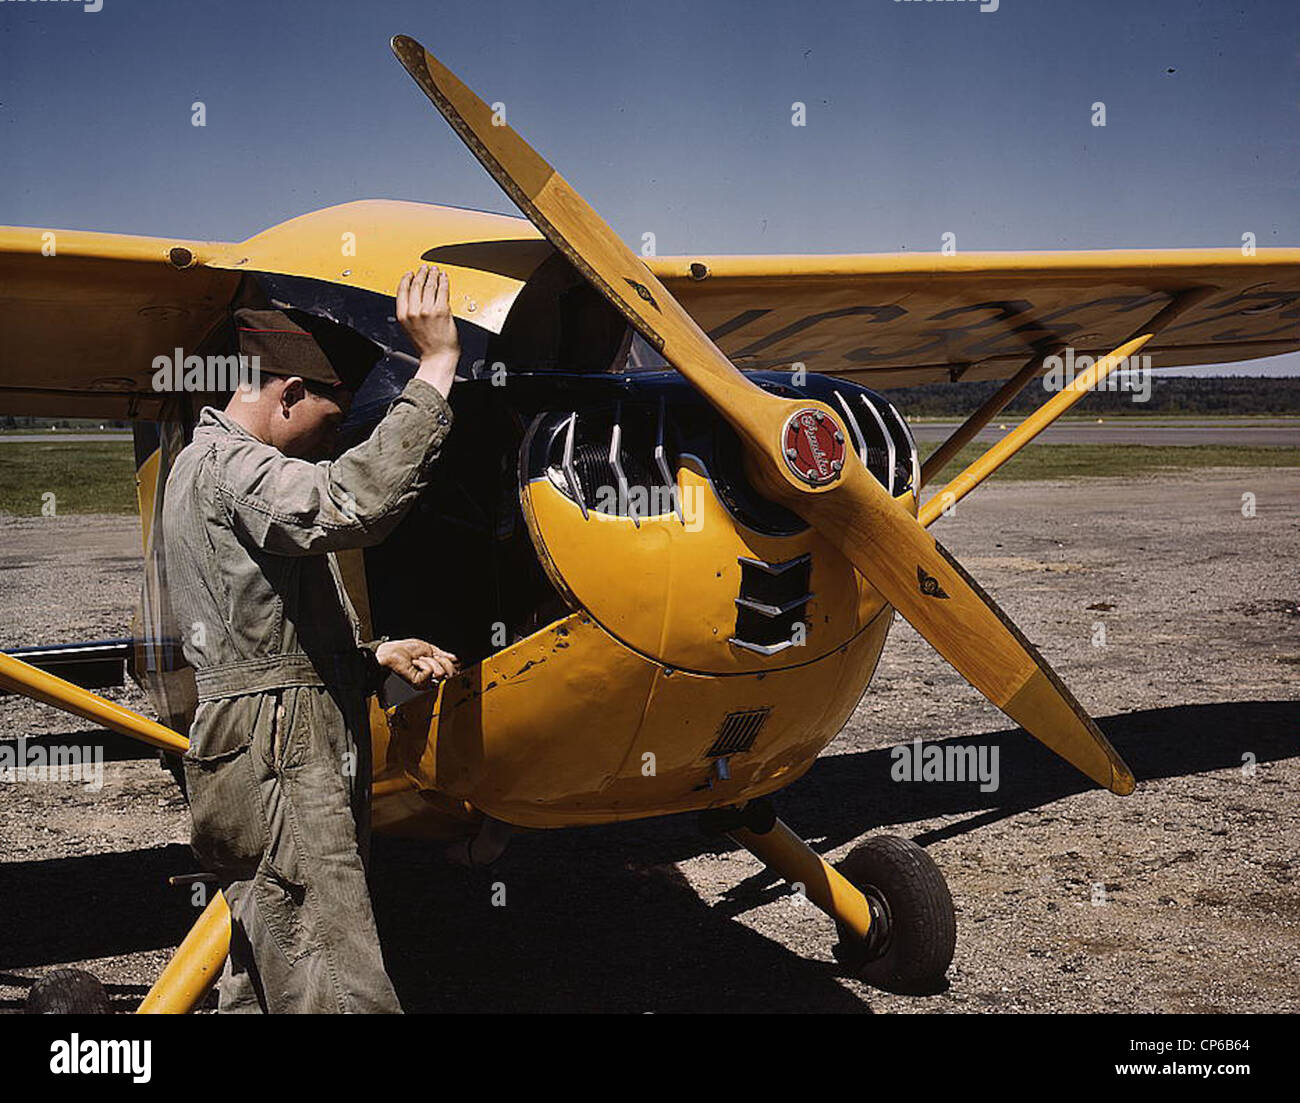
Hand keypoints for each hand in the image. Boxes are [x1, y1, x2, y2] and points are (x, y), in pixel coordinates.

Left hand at [374, 638, 458, 687]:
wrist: (391, 652)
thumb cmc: (405, 650)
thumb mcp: (429, 648)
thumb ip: (443, 655)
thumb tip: (455, 659)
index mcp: (435, 669)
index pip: (454, 670)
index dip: (448, 660)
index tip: (438, 655)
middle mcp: (432, 677)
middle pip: (451, 673)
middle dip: (441, 660)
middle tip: (428, 656)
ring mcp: (426, 682)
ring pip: (441, 672)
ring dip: (429, 660)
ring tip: (418, 660)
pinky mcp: (420, 683)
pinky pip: (430, 671)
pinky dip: (422, 663)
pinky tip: (414, 664)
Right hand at [396, 265, 459, 396]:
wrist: (438, 357)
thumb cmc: (426, 346)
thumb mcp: (409, 329)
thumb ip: (409, 313)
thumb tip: (414, 298)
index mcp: (403, 315)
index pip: (402, 290)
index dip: (406, 279)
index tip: (410, 273)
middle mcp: (414, 311)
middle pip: (416, 285)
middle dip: (421, 274)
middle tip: (425, 269)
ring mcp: (428, 310)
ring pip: (430, 286)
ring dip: (433, 275)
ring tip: (435, 271)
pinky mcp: (442, 311)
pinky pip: (442, 291)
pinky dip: (443, 282)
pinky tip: (444, 278)